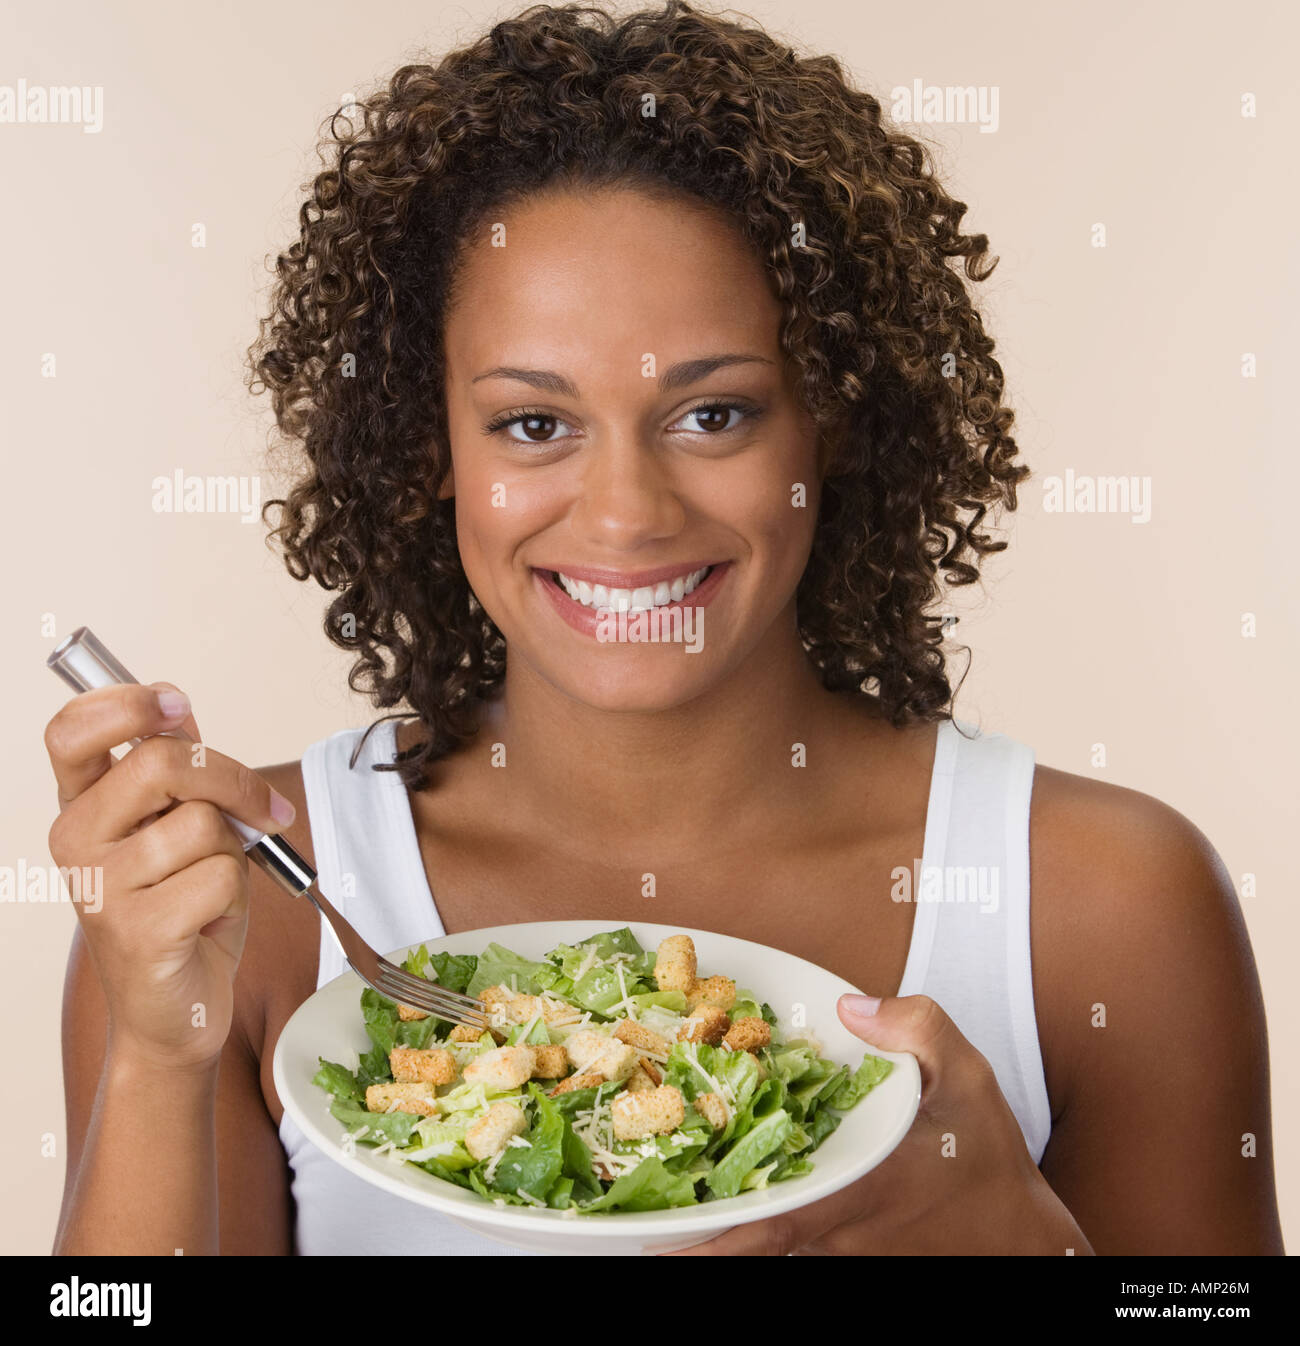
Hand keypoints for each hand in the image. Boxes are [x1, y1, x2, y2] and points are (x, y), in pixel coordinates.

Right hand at [44, 682, 294, 1073]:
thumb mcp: (179, 828)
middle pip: (162, 762)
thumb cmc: (184, 909)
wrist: (178, 1009)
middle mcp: (76, 841)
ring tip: (211, 885)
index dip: (128, 703)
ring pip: (202, 823)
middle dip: (231, 779)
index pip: (71, 731)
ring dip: (234, 851)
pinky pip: (219, 876)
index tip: (178, 706)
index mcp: (81, 807)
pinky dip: (236, 893)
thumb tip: (180, 716)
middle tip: (260, 812)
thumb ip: (177, 775)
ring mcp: (101, 888)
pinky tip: (209, 919)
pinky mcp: (138, 931)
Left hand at [667, 992, 1092, 1254]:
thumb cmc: (985, 1158)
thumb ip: (914, 1029)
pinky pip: (779, 1239)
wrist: (1016, 1234)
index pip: (770, 1220)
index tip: (655, 1238)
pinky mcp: (835, 1248)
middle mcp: (832, 1224)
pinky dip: (738, 1225)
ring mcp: (831, 1245)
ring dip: (707, 1230)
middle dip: (687, 1235)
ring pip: (757, 1243)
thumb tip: (850, 1006)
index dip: (711, 1234)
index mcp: (855, 1183)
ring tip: (645, 1208)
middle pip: (744, 1241)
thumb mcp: (965, 1076)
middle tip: (626, 1219)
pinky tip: (705, 1199)